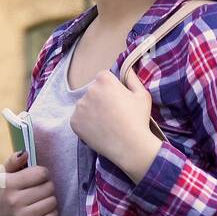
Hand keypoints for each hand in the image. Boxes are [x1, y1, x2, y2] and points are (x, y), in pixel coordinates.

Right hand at [0, 150, 56, 215]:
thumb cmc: (6, 193)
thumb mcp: (5, 176)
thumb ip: (13, 161)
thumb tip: (25, 153)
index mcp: (7, 184)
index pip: (41, 173)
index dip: (42, 174)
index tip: (37, 178)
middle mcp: (13, 201)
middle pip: (49, 187)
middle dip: (47, 187)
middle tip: (38, 191)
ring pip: (52, 202)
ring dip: (49, 201)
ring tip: (39, 201)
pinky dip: (51, 215)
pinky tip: (42, 213)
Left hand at [69, 68, 162, 182]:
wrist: (130, 146)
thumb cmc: (138, 119)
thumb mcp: (142, 95)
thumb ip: (132, 78)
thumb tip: (127, 69)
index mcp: (104, 80)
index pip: (103, 77)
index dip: (111, 87)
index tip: (118, 99)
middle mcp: (88, 90)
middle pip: (93, 90)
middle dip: (101, 98)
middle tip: (113, 113)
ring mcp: (79, 106)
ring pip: (85, 104)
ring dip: (92, 110)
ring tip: (106, 123)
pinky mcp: (74, 121)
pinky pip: (79, 118)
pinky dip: (86, 123)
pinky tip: (99, 129)